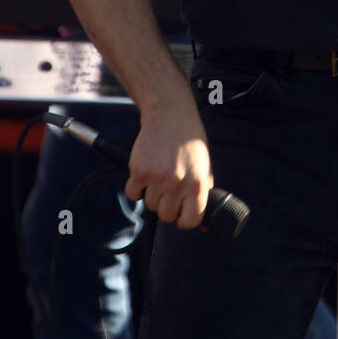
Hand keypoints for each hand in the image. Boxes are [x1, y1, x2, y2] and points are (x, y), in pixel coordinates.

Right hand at [125, 105, 213, 229]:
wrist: (170, 116)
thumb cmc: (190, 143)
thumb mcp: (204, 167)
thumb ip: (202, 192)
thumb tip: (204, 223)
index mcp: (197, 185)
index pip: (190, 221)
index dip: (185, 219)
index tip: (182, 213)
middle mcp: (177, 183)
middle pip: (166, 216)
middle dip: (167, 207)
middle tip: (170, 191)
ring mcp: (156, 178)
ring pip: (149, 205)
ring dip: (153, 195)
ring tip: (160, 176)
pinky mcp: (139, 170)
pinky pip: (133, 194)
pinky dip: (136, 188)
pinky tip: (145, 175)